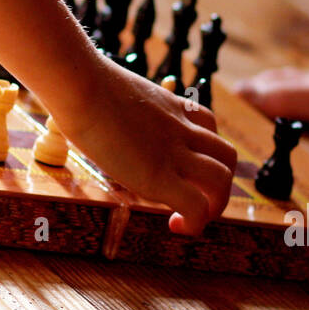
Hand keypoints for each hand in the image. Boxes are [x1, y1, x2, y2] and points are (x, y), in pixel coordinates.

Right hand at [51, 58, 237, 235]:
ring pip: (222, 180)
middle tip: (196, 199)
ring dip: (214, 205)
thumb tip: (85, 110)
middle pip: (227, 156)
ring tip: (189, 218)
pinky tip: (175, 226)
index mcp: (171, 106)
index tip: (184, 166)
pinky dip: (195, 223)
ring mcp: (174, 153)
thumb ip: (115, 105)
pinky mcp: (158, 176)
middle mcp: (181, 129)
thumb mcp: (112, 90)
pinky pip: (197, 206)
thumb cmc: (81, 83)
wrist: (81, 86)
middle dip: (219, 182)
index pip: (208, 124)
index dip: (204, 150)